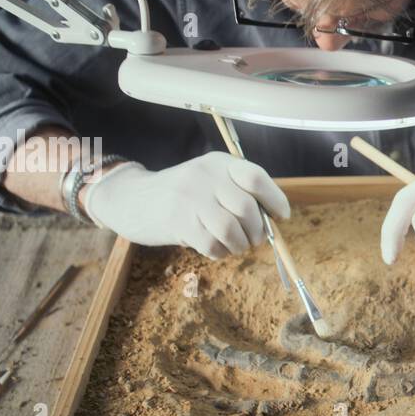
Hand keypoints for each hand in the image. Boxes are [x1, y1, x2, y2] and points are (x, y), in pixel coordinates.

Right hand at [85, 152, 289, 258]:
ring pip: (232, 230)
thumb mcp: (210, 181)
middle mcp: (205, 176)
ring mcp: (190, 198)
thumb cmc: (183, 195)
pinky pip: (212, 245)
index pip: (256, 177)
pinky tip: (214, 248)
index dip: (274, 199)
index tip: (281, 216)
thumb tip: (273, 221)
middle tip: (253, 240)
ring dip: (239, 245)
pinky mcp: (178, 221)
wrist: (133, 198)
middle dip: (257, 231)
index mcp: (219, 162)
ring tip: (235, 246)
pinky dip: (220, 253)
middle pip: (248, 208)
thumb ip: (238, 192)